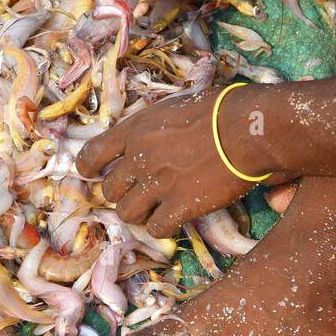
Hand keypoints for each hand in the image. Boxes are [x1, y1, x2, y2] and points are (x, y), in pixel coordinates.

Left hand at [75, 88, 274, 234]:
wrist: (248, 129)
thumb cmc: (219, 110)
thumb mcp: (173, 108)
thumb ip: (152, 128)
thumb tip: (147, 140)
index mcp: (135, 130)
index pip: (92, 153)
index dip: (88, 167)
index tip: (91, 173)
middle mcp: (140, 158)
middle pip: (109, 189)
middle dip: (121, 194)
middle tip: (138, 194)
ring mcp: (158, 184)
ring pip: (127, 213)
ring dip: (139, 214)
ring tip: (154, 210)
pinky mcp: (181, 206)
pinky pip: (157, 228)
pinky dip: (163, 227)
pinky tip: (174, 220)